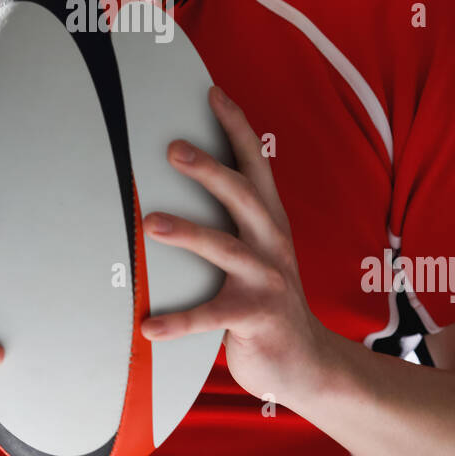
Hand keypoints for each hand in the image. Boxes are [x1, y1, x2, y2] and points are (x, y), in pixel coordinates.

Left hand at [140, 86, 326, 406]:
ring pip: (227, 250)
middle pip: (243, 197)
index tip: (213, 92)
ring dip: (190, 234)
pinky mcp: (256, 320)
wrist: (307, 363)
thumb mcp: (258, 251)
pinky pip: (212, 317)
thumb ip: (232, 219)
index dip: (237, 127)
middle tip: (172, 149)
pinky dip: (179, 321)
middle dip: (210, 170)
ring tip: (152, 222)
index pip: (257, 165)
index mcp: (270, 223)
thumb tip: (186, 172)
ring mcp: (267, 281)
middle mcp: (272, 244)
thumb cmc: (266, 299)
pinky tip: (147, 325)